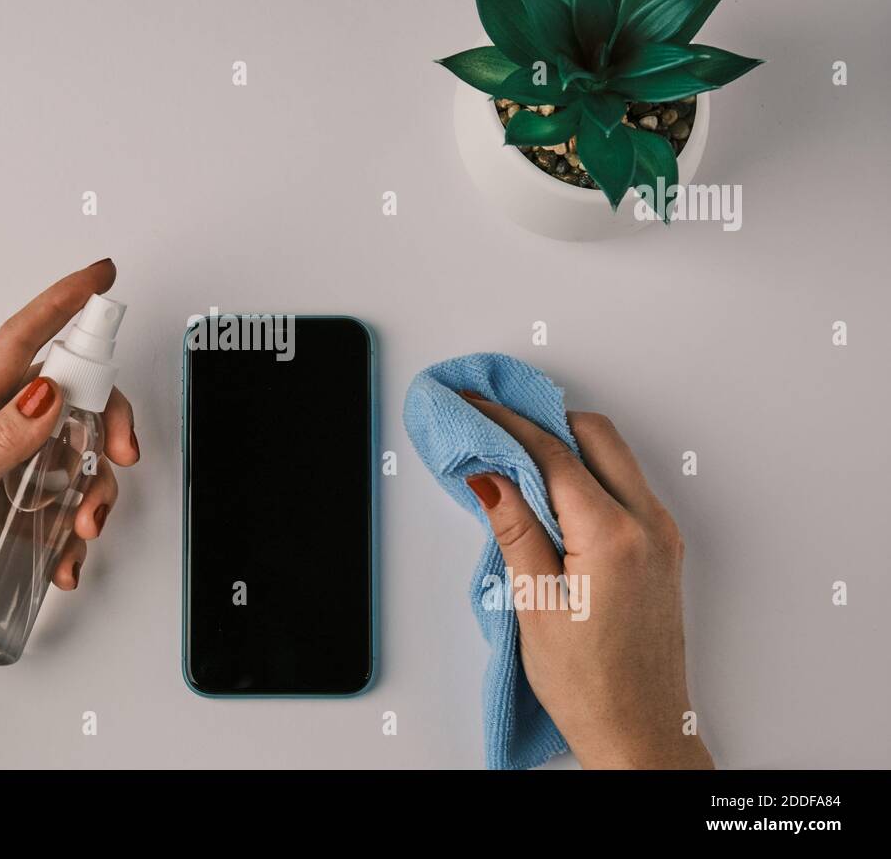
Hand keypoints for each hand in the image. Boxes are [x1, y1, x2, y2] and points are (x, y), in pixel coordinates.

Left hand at [0, 259, 139, 630]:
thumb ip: (2, 441)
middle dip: (108, 422)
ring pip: (78, 451)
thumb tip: (50, 390)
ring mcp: (9, 467)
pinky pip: (68, 499)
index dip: (62, 302)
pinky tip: (65, 558)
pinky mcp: (18, 505)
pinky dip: (78, 527)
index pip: (22, 340)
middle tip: (121, 456)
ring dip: (96, 489)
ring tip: (81, 531)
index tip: (101, 276)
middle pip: (71, 395)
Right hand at [460, 392, 711, 769]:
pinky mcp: (662, 549)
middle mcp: (649, 525)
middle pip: (595, 436)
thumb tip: (492, 475)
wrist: (641, 731)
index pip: (554, 455)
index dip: (508, 424)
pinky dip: (587, 473)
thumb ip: (515, 528)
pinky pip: (625, 485)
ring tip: (516, 460)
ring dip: (567, 446)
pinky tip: (551, 494)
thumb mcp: (534, 603)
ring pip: (614, 456)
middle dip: (544, 421)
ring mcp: (661, 535)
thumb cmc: (589, 684)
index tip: (476, 407)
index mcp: (613, 536)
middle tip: (496, 425)